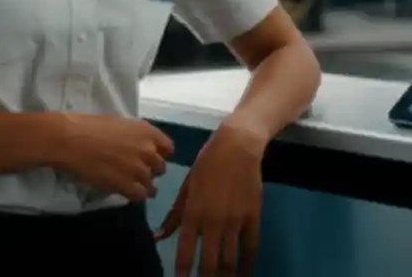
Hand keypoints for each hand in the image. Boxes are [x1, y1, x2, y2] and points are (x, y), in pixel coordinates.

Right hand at [51, 113, 173, 201]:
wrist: (69, 139)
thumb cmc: (87, 125)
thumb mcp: (118, 123)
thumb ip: (134, 136)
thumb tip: (135, 145)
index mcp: (146, 131)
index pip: (168, 148)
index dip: (159, 154)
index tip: (150, 158)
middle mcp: (148, 150)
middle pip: (161, 168)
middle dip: (151, 170)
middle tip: (137, 172)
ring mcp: (139, 169)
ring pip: (152, 184)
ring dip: (143, 185)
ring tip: (132, 185)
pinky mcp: (127, 185)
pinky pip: (141, 195)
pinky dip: (135, 195)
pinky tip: (127, 192)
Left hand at [156, 121, 266, 275]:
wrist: (237, 147)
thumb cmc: (207, 164)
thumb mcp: (186, 188)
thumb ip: (174, 215)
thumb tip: (159, 237)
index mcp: (193, 214)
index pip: (185, 253)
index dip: (182, 273)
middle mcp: (213, 222)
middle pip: (210, 263)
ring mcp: (235, 221)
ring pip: (230, 260)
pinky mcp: (253, 218)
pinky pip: (250, 248)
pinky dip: (247, 265)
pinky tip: (244, 274)